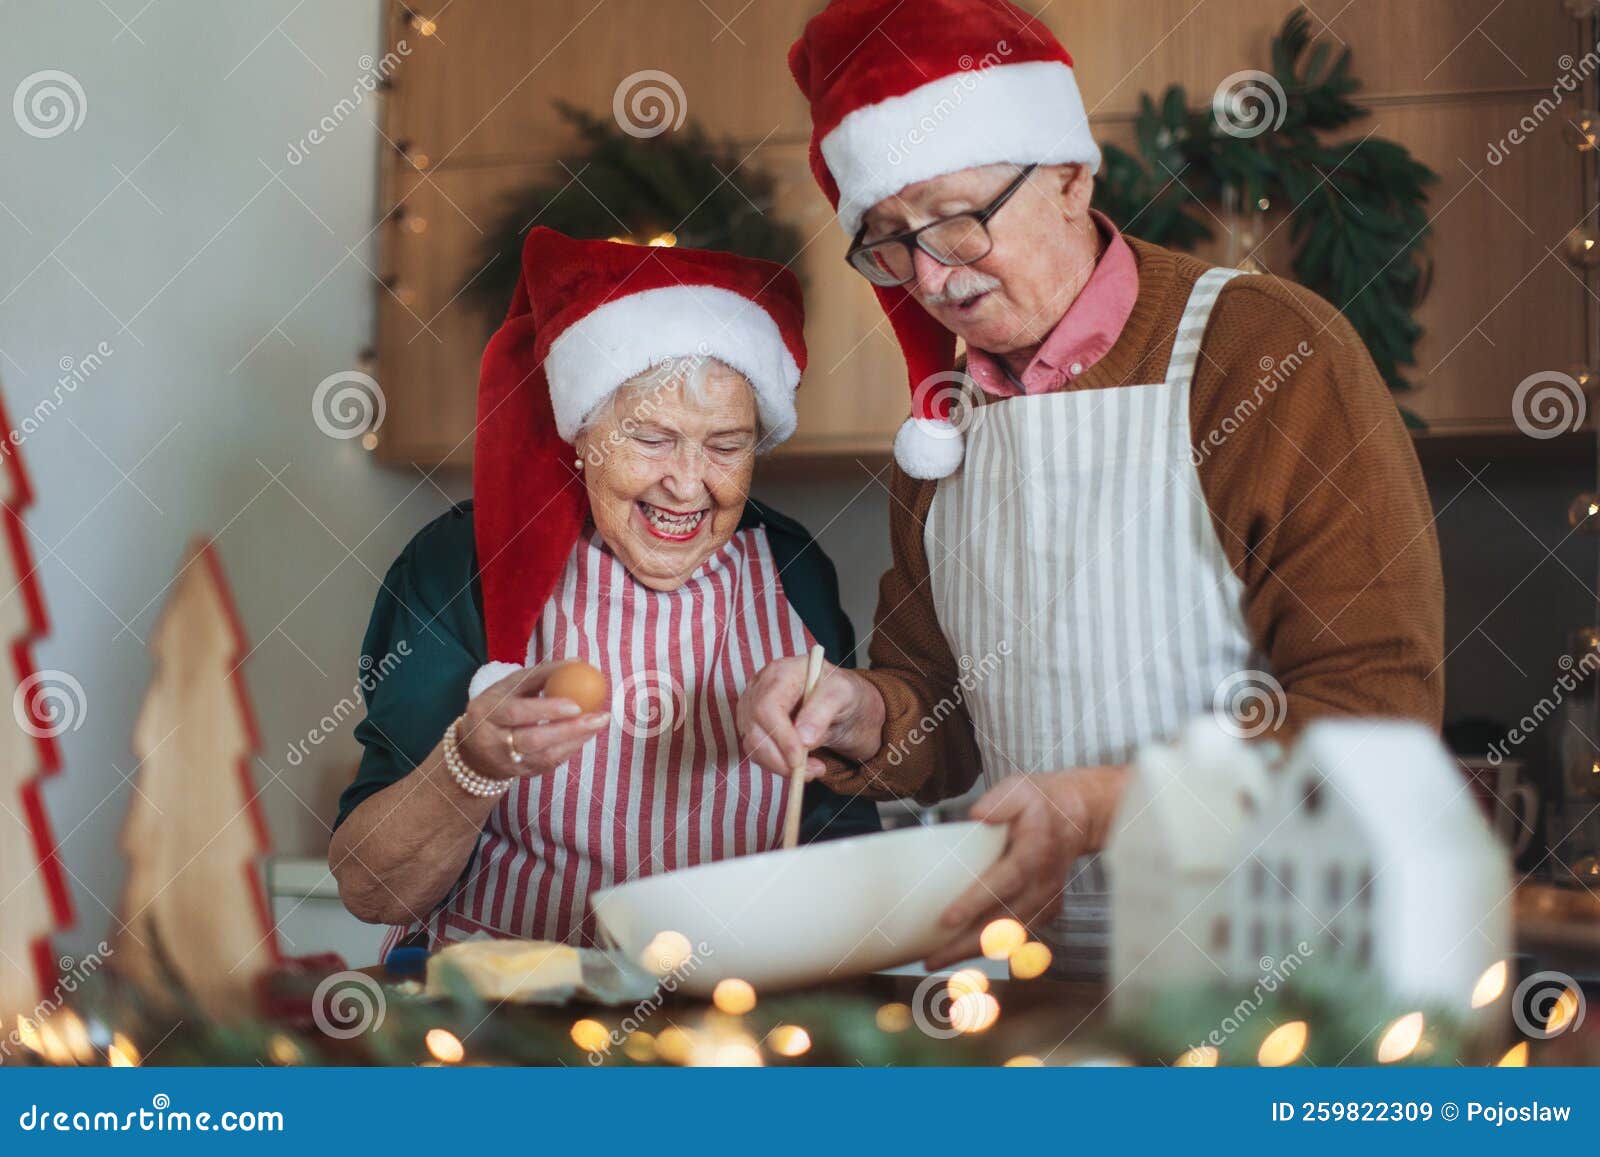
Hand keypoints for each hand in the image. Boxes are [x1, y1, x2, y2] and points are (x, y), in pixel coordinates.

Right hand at [457, 662, 609, 779]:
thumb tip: (577, 662)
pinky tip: (584, 737)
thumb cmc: (496, 708)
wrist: (472, 751)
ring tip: (597, 724)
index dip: (547, 709)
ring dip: (574, 741)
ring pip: (543, 757)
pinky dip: (568, 751)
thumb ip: (538, 675)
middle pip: (532, 739)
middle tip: (598, 717)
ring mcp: (505, 762)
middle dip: (569, 729)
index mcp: (486, 712)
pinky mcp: (518, 774)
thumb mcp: (507, 688)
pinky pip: (547, 765)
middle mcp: (492, 740)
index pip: (517, 712)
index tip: (577, 704)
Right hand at [737, 655, 885, 779]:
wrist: (836, 702)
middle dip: (781, 757)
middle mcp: (760, 688)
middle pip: (755, 728)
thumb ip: (823, 711)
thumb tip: (804, 739)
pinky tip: (802, 766)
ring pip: (753, 745)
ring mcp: (752, 708)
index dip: (781, 736)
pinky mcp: (753, 727)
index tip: (799, 759)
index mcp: (781, 672)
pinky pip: (758, 753)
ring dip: (782, 766)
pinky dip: (779, 766)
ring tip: (814, 769)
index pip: (767, 706)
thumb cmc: (838, 692)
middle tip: (812, 771)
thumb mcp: (842, 694)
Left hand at [924, 765, 1127, 969]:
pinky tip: (962, 954)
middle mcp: (1041, 884)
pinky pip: (1016, 937)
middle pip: (1003, 923)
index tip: (947, 919)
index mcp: (1034, 854)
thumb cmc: (1041, 803)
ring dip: (973, 953)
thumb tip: (975, 816)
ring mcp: (1045, 901)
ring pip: (1009, 937)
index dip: (975, 902)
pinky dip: (990, 949)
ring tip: (937, 961)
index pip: (1003, 882)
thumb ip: (998, 801)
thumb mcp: (1020, 789)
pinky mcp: (1044, 910)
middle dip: (965, 945)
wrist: (1078, 817)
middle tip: (930, 959)